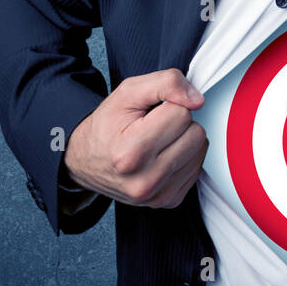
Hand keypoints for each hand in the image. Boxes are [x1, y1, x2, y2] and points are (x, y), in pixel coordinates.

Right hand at [64, 68, 208, 208]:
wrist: (85, 161)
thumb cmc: (106, 126)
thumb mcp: (127, 93)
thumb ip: (165, 84)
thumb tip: (197, 99)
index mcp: (131, 152)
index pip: (181, 114)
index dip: (169, 105)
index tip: (151, 113)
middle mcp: (145, 180)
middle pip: (196, 134)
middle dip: (179, 123)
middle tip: (155, 126)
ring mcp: (158, 195)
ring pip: (200, 149)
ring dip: (184, 140)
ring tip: (158, 141)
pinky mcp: (169, 201)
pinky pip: (197, 168)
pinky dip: (184, 157)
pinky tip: (162, 156)